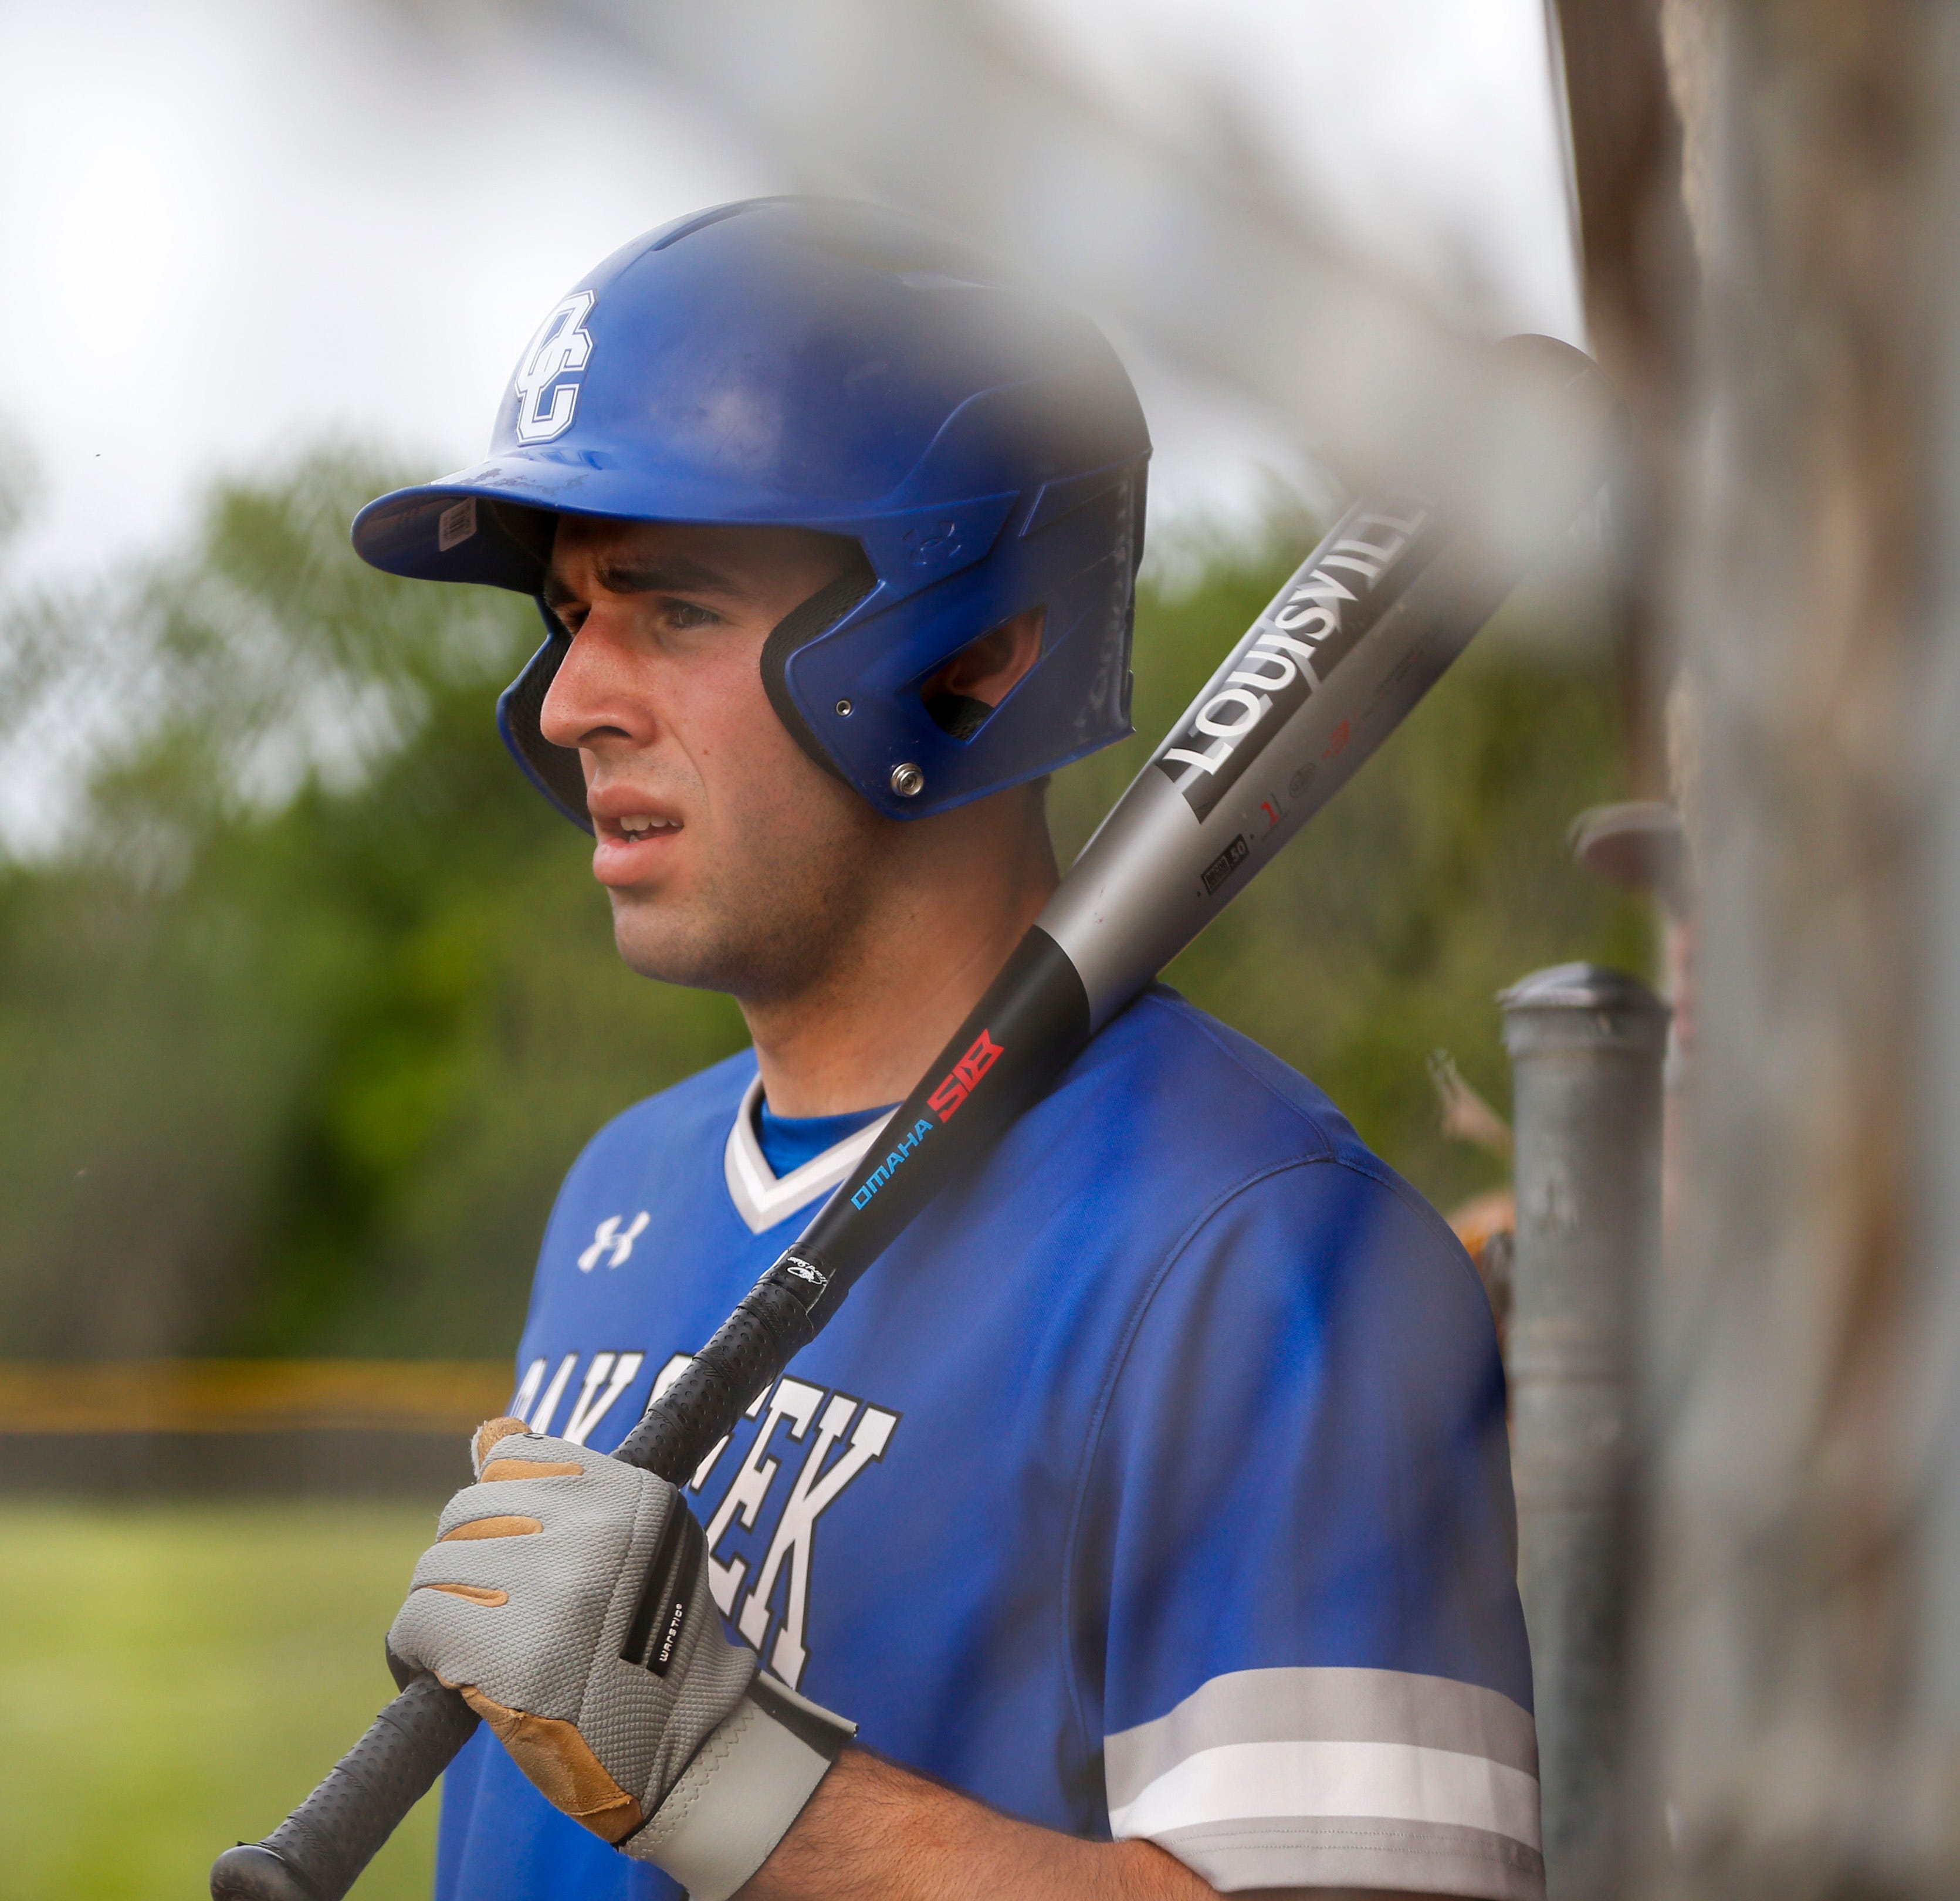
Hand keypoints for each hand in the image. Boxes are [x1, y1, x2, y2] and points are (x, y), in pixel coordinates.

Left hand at [389, 1416, 854, 1900]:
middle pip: (465, 1512)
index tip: (513, 1556)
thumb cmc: (649, 1650)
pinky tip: (446, 1681)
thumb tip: (490, 1432)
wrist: (684, 1751)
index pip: (513, 1456)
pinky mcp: (511, 1647)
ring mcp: (555, 1584)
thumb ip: (563, 1491)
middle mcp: (596, 1527)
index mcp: (631, 1492)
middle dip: (466, 1566)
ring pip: (435, 1567)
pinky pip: (415, 1621)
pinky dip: (413, 1654)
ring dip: (441, 1613)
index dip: (498, 1510)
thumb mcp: (633, 1546)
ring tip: (478, 1654)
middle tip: (498, 1620)